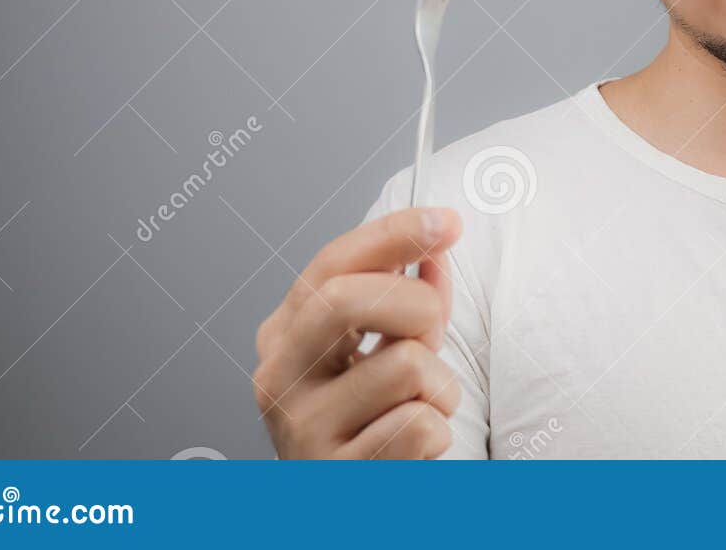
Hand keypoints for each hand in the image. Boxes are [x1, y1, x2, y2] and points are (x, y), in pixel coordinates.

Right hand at [252, 206, 462, 458]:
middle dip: (418, 305)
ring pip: (404, 365)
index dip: (394, 234)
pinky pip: (419, 425)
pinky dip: (437, 433)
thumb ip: (408, 297)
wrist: (354, 505)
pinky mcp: (335, 474)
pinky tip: (411, 449)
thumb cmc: (374, 423)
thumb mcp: (386, 349)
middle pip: (346, 299)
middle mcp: (278, 375)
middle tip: (433, 335)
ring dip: (439, 387)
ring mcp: (299, 428)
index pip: (332, 263)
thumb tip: (437, 240)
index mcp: (285, 334)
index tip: (447, 221)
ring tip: (420, 408)